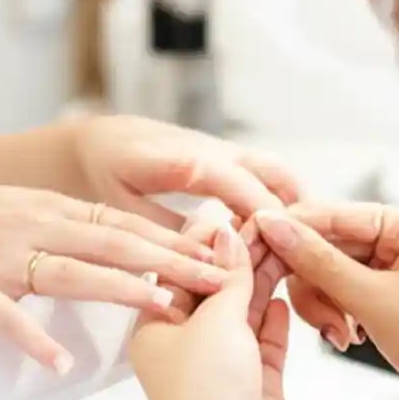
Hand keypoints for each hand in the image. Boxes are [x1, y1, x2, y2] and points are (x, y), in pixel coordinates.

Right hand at [0, 185, 225, 371]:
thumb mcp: (17, 208)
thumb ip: (67, 225)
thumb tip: (122, 244)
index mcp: (50, 208)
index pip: (124, 223)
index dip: (173, 239)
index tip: (217, 254)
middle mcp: (33, 226)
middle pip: (114, 244)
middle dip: (170, 262)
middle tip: (217, 280)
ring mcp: (1, 257)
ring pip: (72, 272)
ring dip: (122, 290)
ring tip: (164, 308)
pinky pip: (7, 318)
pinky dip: (34, 340)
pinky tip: (60, 362)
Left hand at [73, 116, 301, 227]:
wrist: (86, 141)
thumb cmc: (96, 175)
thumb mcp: (120, 207)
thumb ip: (165, 230)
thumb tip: (210, 258)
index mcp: (180, 159)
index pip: (236, 180)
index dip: (262, 206)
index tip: (285, 234)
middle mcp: (207, 147)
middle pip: (268, 169)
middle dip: (295, 203)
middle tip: (313, 242)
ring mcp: (217, 148)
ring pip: (269, 168)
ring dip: (292, 198)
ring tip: (306, 239)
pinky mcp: (219, 155)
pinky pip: (259, 171)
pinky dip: (277, 195)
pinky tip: (280, 228)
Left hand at [131, 223, 294, 399]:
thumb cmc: (206, 395)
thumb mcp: (214, 320)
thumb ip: (228, 275)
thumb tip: (228, 233)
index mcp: (157, 329)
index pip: (180, 271)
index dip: (207, 241)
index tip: (233, 211)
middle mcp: (187, 345)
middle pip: (216, 289)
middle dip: (241, 256)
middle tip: (268, 220)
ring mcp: (223, 365)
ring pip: (245, 310)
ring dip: (263, 279)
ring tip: (284, 244)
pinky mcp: (256, 382)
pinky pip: (266, 339)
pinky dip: (276, 316)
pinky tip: (286, 293)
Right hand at [254, 204, 398, 378]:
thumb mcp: (374, 300)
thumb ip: (320, 262)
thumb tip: (276, 226)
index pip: (334, 213)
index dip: (292, 229)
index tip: (252, 240)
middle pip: (329, 244)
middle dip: (315, 285)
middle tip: (316, 319)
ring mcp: (397, 264)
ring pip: (332, 271)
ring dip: (325, 304)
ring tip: (340, 335)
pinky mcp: (391, 290)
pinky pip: (346, 290)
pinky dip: (339, 312)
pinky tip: (350, 336)